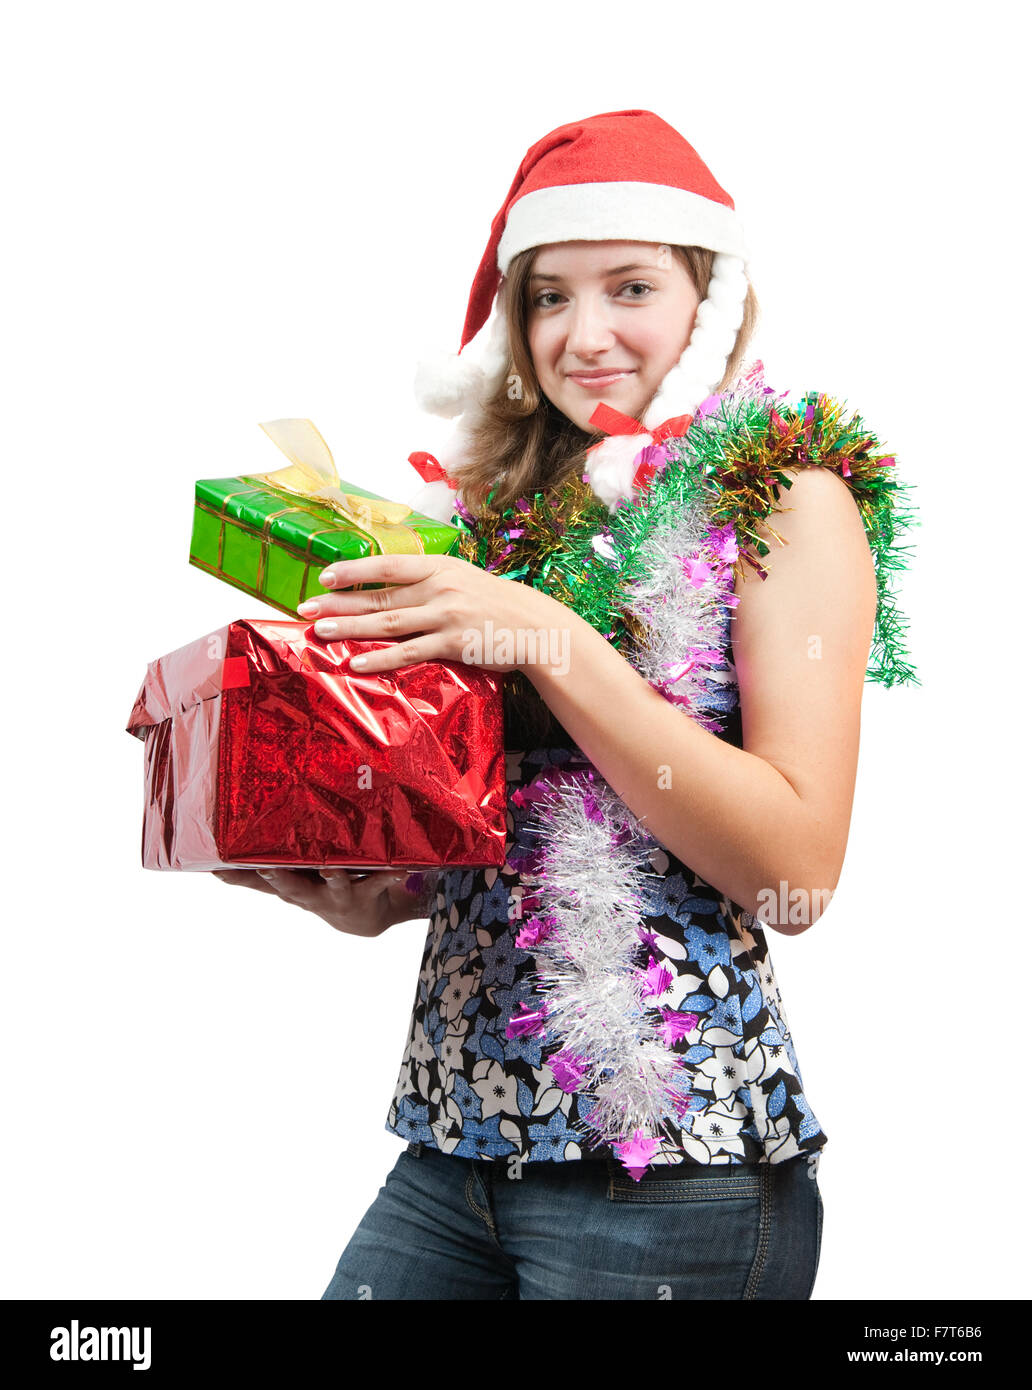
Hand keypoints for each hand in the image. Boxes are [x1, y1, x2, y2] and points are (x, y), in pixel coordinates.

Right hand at [212, 867, 428, 936]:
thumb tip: (213, 861)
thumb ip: (257, 873)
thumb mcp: (289, 882)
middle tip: (265, 867)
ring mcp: (339, 896)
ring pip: (334, 885)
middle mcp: (310, 894)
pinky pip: (380, 883)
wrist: (362, 920)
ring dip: (334, 877)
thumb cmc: (319, 888)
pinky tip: (401, 868)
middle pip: (290, 887)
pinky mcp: (367, 895)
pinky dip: (391, 875)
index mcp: (290, 886)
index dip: (238, 876)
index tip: (218, 866)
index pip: (257, 881)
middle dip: (279, 878)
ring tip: (332, 868)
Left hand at [294, 553, 565, 675]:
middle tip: (305, 606)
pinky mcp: (452, 644)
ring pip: (387, 624)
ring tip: (320, 630)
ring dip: (350, 627)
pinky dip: (381, 659)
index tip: (325, 575)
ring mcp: (445, 616)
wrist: (536, 626)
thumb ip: (431, 581)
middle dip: (338, 601)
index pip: (387, 565)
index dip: (355, 570)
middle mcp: (439, 588)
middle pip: (379, 596)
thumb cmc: (497, 604)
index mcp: (439, 567)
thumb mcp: (464, 579)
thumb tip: (394, 586)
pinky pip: (409, 653)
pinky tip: (357, 662)